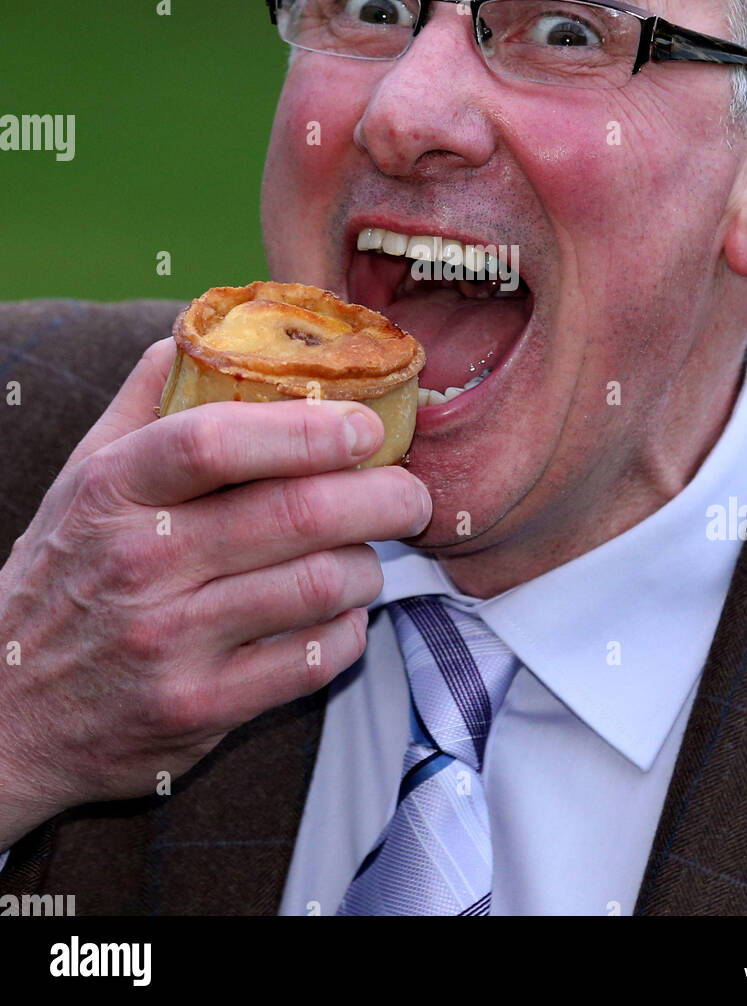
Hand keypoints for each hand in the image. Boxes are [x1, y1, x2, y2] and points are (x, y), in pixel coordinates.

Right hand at [0, 338, 431, 848]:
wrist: (8, 712)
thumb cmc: (64, 576)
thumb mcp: (81, 478)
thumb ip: (143, 401)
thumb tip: (206, 331)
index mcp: (114, 491)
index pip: (215, 441)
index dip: (307, 428)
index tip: (365, 426)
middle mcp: (140, 564)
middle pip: (293, 514)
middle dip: (381, 496)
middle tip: (410, 493)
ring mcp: (169, 642)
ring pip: (318, 586)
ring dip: (369, 566)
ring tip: (369, 554)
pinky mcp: (198, 710)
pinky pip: (312, 661)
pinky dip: (348, 631)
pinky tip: (340, 614)